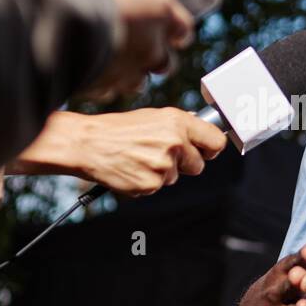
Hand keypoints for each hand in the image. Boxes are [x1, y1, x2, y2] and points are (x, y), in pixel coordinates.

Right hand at [7, 108, 226, 194]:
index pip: (215, 142)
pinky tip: (132, 169)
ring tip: (139, 158)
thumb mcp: (153, 117)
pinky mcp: (151, 185)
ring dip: (161, 172)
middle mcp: (175, 143)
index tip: (206, 151)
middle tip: (161, 155)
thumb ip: (179, 127)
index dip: (211, 149)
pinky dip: (147, 182)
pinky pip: (157, 188)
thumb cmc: (119, 129)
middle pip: (198, 165)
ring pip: (175, 177)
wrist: (89, 144)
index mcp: (178, 122)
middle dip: (184, 164)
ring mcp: (163, 166)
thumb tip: (202, 135)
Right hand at [65, 0, 191, 97]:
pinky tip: (90, 69)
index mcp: (160, 11)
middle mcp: (150, 46)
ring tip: (115, 61)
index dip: (175, 27)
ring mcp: (125, 71)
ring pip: (138, 82)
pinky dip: (102, 82)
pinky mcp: (99, 86)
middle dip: (158, 55)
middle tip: (141, 44)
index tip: (167, 24)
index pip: (183, 28)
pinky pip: (107, 90)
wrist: (46, 6)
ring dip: (131, 72)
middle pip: (166, 62)